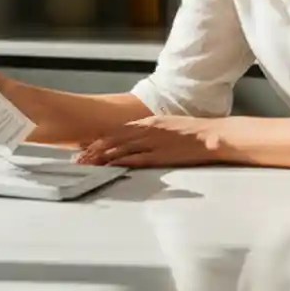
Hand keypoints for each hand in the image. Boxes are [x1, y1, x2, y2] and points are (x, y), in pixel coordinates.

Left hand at [76, 114, 227, 167]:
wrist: (211, 135)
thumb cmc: (193, 132)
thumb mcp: (168, 126)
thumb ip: (152, 131)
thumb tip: (139, 139)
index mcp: (148, 122)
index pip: (117, 131)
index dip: (100, 139)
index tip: (87, 147)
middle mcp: (146, 130)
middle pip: (113, 139)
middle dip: (94, 149)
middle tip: (79, 158)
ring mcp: (152, 142)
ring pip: (119, 149)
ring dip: (100, 158)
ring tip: (85, 165)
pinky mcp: (159, 155)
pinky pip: (134, 159)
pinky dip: (118, 163)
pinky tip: (107, 168)